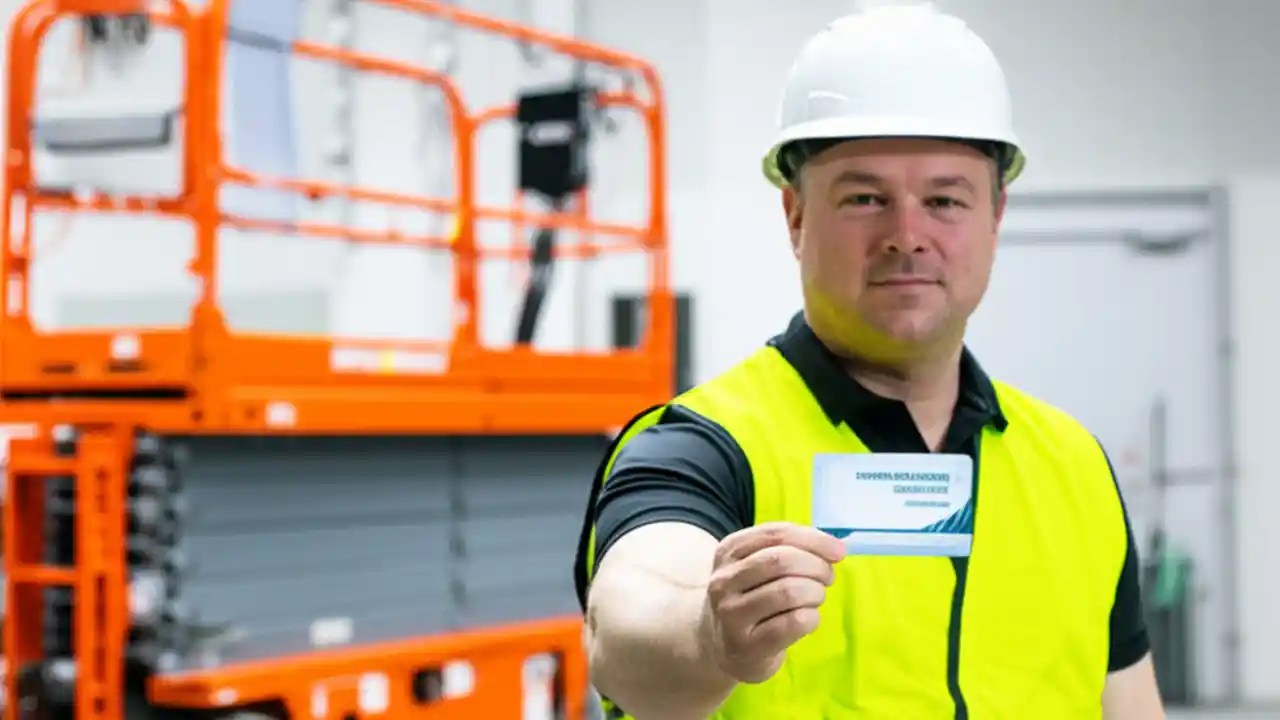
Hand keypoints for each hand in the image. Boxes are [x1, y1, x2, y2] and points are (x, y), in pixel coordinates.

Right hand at [699, 521, 846, 683]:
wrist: (720, 647)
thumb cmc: (750, 600)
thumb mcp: (756, 567)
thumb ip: (790, 550)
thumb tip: (835, 548)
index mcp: (728, 552)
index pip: (775, 534)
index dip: (813, 539)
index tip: (838, 551)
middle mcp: (724, 581)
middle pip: (782, 561)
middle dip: (817, 566)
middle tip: (827, 578)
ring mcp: (732, 614)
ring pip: (790, 592)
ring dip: (815, 593)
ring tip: (815, 598)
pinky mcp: (746, 645)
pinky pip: (794, 622)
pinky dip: (812, 618)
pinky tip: (807, 619)